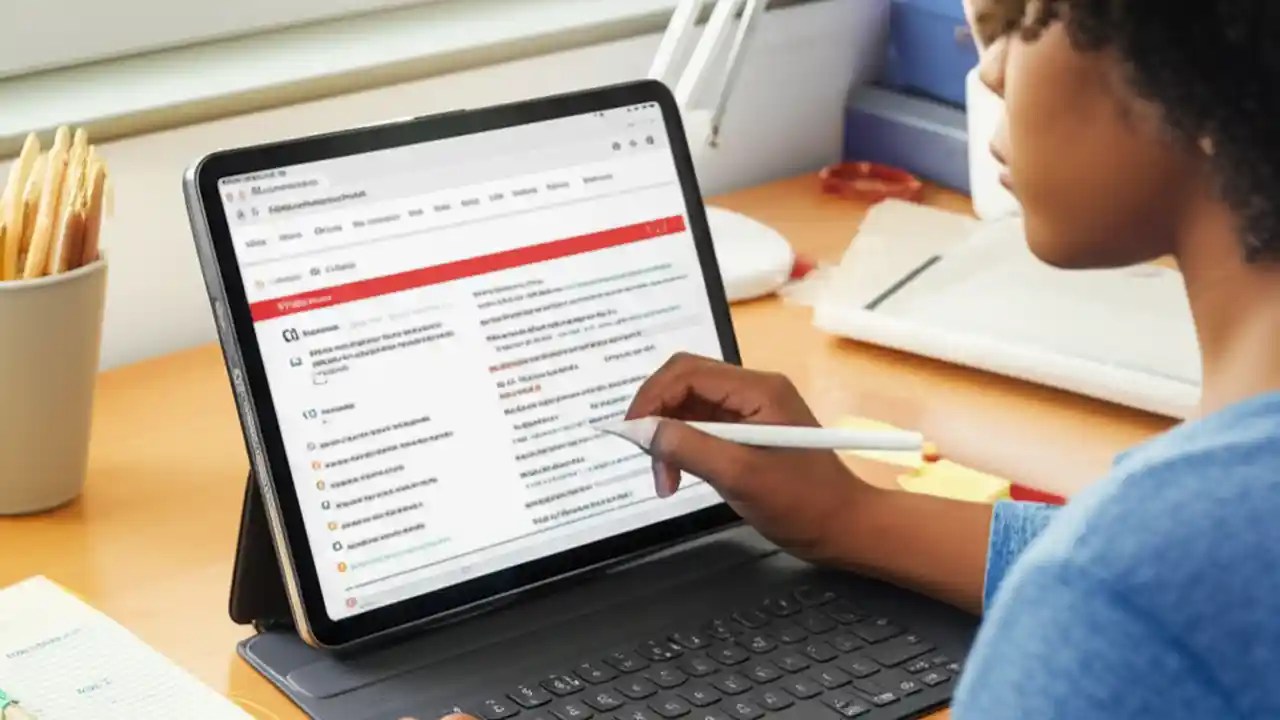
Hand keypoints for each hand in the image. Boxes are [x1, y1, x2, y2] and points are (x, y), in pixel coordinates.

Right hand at [625, 353, 876, 563]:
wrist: (848, 529)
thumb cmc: (804, 504)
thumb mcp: (742, 477)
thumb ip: (691, 448)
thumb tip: (644, 431)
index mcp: (758, 388)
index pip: (687, 372)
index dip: (651, 398)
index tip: (632, 436)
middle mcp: (753, 390)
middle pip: (685, 382)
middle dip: (657, 416)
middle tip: (647, 460)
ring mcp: (751, 411)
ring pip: (690, 406)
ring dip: (668, 437)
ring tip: (665, 480)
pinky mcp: (748, 433)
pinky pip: (703, 426)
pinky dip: (683, 447)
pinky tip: (679, 474)